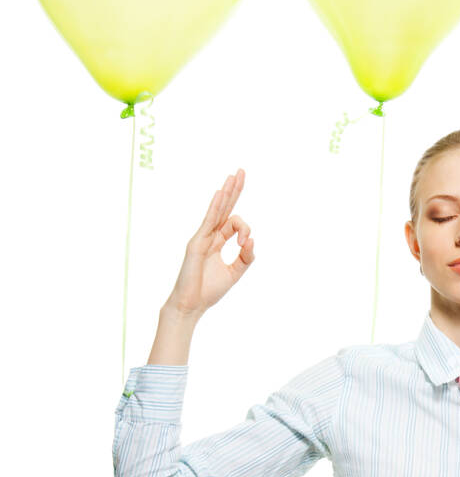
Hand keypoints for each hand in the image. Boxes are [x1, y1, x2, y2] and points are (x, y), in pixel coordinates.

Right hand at [164, 170, 254, 317]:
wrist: (191, 305)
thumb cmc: (209, 291)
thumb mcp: (235, 272)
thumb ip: (246, 257)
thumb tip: (252, 239)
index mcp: (217, 242)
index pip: (232, 221)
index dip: (244, 228)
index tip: (245, 244)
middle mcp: (209, 236)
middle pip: (224, 208)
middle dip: (234, 190)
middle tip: (242, 171)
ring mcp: (202, 238)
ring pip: (217, 211)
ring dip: (227, 193)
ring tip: (234, 176)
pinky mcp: (197, 244)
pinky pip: (208, 222)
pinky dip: (215, 208)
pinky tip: (220, 194)